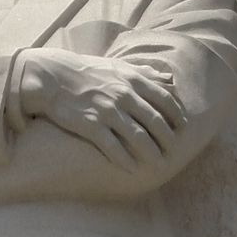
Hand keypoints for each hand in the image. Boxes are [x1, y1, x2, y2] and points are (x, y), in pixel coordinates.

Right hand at [17, 50, 185, 168]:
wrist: (53, 77)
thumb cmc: (88, 72)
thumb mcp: (119, 66)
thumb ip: (146, 73)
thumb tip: (170, 78)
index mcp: (133, 80)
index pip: (165, 100)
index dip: (177, 116)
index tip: (183, 128)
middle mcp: (123, 95)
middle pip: (155, 121)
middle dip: (168, 138)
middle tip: (175, 152)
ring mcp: (108, 111)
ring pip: (138, 136)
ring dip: (151, 152)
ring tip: (160, 164)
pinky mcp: (91, 125)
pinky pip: (112, 146)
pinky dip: (124, 159)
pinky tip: (132, 169)